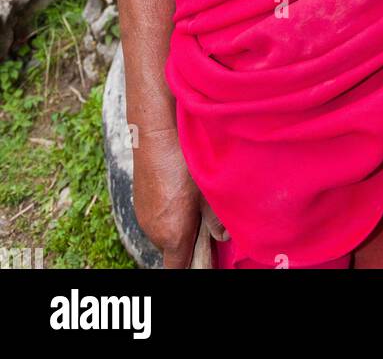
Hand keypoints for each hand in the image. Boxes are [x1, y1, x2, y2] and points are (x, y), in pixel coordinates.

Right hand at [132, 127, 227, 268]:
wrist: (155, 136)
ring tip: (191, 201)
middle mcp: (153, 232)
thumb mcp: (207, 192)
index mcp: (172, 235)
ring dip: (176, 225)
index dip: (195, 264)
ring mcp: (144, 217)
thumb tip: (223, 236)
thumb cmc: (183, 164)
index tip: (207, 256)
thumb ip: (216, 220)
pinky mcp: (138, 202)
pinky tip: (176, 190)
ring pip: (164, 232)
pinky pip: (155, 218)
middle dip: (188, 241)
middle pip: (173, 249)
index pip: (179, 268)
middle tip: (204, 220)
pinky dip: (166, 212)